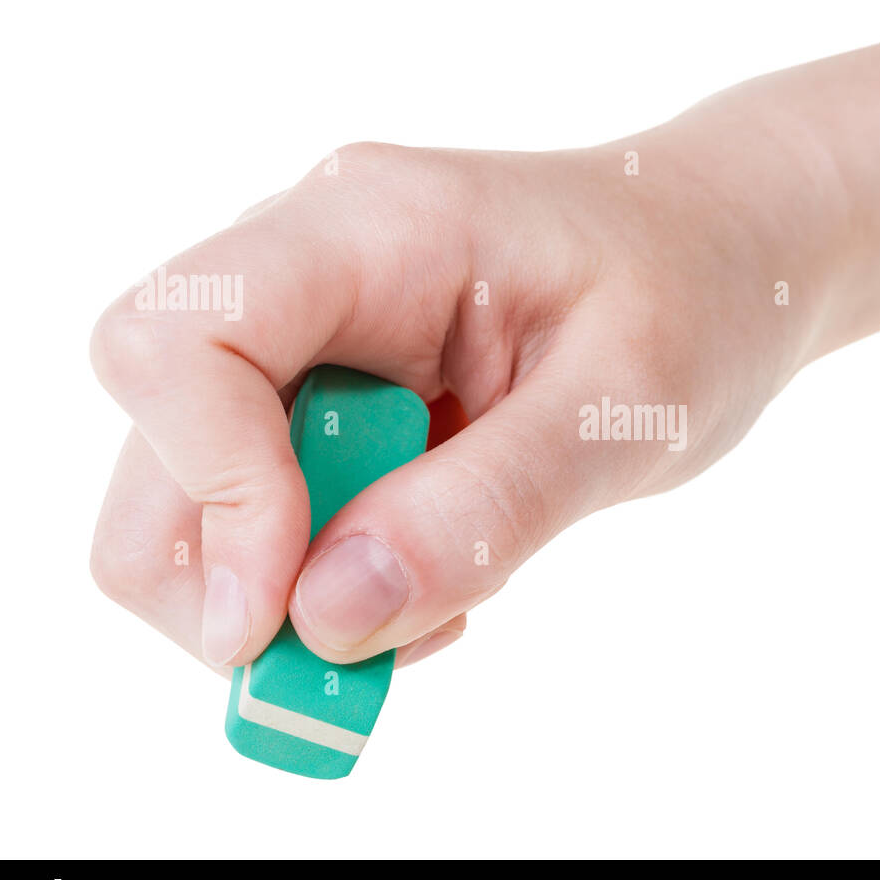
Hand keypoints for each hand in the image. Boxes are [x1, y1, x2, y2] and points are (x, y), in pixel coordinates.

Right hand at [90, 140, 828, 669]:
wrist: (720, 256)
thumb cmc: (696, 297)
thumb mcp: (625, 408)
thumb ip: (487, 507)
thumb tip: (325, 619)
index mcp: (370, 230)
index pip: (179, 340)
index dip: (212, 492)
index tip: (300, 607)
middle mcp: (307, 273)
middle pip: (159, 443)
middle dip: (236, 579)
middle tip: (361, 649)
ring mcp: (309, 337)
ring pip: (196, 497)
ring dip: (292, 593)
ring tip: (434, 600)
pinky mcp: (328, 396)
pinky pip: (269, 515)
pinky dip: (328, 581)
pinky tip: (433, 570)